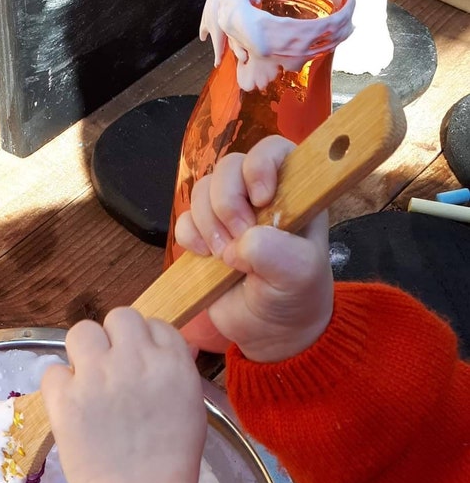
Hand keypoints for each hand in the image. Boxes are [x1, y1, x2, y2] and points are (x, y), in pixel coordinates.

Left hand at [41, 308, 206, 482]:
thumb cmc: (170, 463)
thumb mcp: (191, 409)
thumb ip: (176, 372)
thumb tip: (162, 351)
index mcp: (173, 362)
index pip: (155, 325)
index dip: (144, 343)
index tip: (139, 365)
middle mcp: (135, 360)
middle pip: (119, 317)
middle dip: (114, 340)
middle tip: (111, 370)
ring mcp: (97, 376)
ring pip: (81, 331)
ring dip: (84, 352)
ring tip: (87, 381)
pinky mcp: (64, 398)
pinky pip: (53, 371)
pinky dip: (59, 386)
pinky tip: (71, 407)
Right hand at [174, 136, 333, 362]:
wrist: (272, 332)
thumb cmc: (296, 297)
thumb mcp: (299, 276)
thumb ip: (278, 253)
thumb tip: (242, 242)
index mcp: (293, 193)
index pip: (273, 150)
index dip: (259, 165)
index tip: (261, 199)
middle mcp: (259, 196)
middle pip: (228, 167)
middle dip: (227, 203)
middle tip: (238, 240)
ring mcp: (229, 215)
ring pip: (202, 191)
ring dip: (208, 223)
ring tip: (225, 257)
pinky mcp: (204, 237)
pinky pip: (184, 220)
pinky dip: (190, 237)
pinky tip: (206, 258)